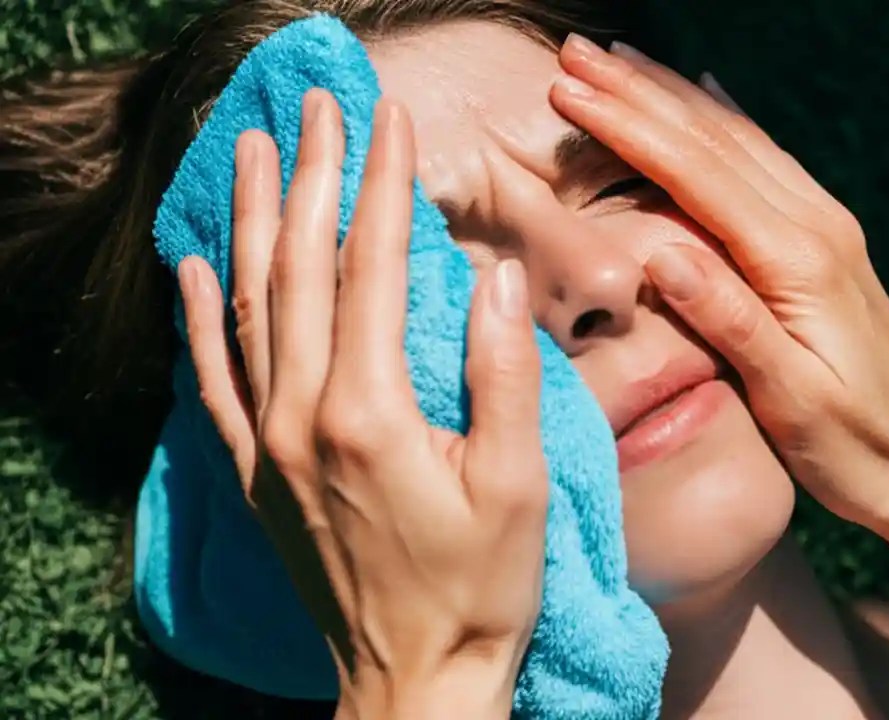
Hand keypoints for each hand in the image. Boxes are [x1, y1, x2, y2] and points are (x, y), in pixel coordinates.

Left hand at [177, 90, 546, 718]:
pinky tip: (197, 268)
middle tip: (319, 107)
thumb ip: (502, 374)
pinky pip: (213, 379)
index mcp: (372, 411)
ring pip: (250, 309)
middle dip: (314, 178)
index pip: (374, 267)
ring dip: (255, 223)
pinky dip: (202, 317)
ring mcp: (270, 445)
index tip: (393, 121)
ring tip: (256, 153)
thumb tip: (493, 276)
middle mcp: (305, 416)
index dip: (385, 186)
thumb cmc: (481, 587)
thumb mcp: (518, 483)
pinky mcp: (258, 472)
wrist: (416, 681)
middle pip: (303, 270)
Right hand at [550, 36, 888, 529]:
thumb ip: (730, 322)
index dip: (628, 126)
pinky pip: (768, 161)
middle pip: (714, 138)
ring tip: (619, 59)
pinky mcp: (829, 243)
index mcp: (796, 261)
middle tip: (573, 51)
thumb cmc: (855, 445)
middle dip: (639, 90)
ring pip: (739, 138)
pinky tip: (708, 93)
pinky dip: (726, 120)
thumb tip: (663, 254)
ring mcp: (826, 228)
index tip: (569, 90)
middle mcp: (815, 227)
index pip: (695, 174)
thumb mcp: (790, 398)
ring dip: (674, 94)